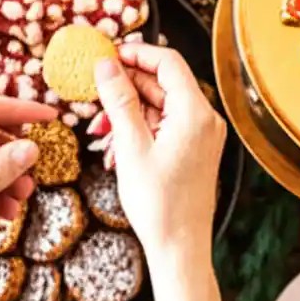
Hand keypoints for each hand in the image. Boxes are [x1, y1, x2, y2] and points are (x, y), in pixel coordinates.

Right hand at [93, 44, 225, 255]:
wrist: (180, 247)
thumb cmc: (160, 205)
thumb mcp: (131, 147)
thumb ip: (119, 101)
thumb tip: (106, 65)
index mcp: (195, 113)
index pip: (168, 62)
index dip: (137, 53)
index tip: (108, 55)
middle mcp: (204, 119)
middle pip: (163, 82)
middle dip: (126, 86)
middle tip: (95, 91)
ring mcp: (201, 134)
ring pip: (160, 105)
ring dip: (128, 109)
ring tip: (101, 127)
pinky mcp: (193, 149)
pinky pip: (164, 124)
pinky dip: (139, 126)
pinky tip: (115, 142)